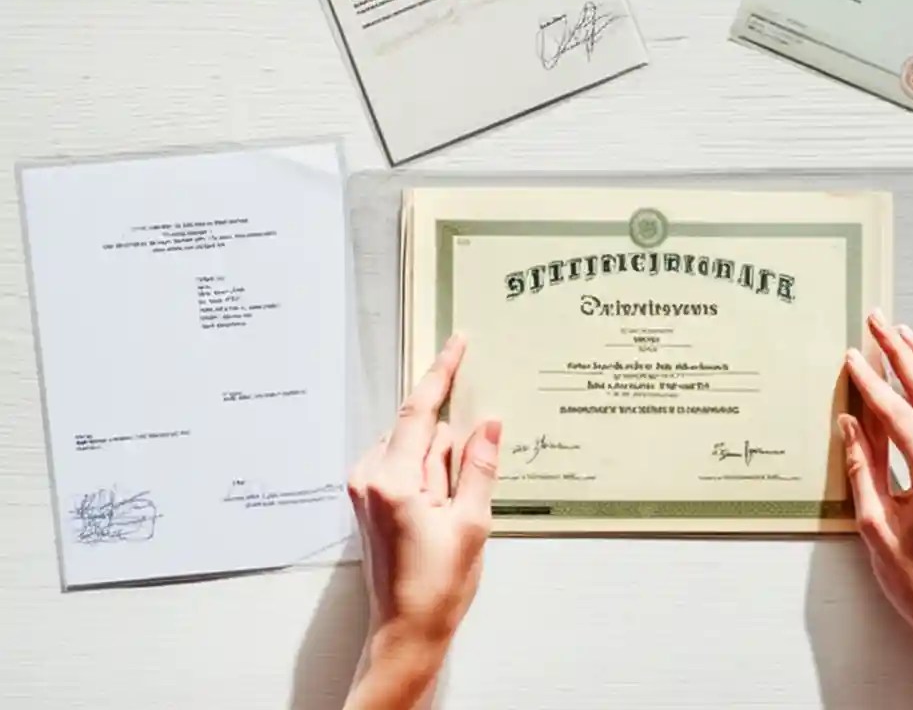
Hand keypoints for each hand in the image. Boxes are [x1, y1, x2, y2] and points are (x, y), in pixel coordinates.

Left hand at [344, 334, 501, 709]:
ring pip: (416, 450)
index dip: (443, 373)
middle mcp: (370, 477)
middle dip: (451, 451)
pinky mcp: (367, 499)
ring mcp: (364, 488)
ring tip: (450, 517)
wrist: (405, 630)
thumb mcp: (473, 523)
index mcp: (394, 480)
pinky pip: (405, 467)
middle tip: (464, 499)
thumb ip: (479, 466)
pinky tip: (440, 512)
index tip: (458, 342)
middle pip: (422, 432)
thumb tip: (489, 423)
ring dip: (440, 468)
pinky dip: (428, 478)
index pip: (421, 412)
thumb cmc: (438, 586)